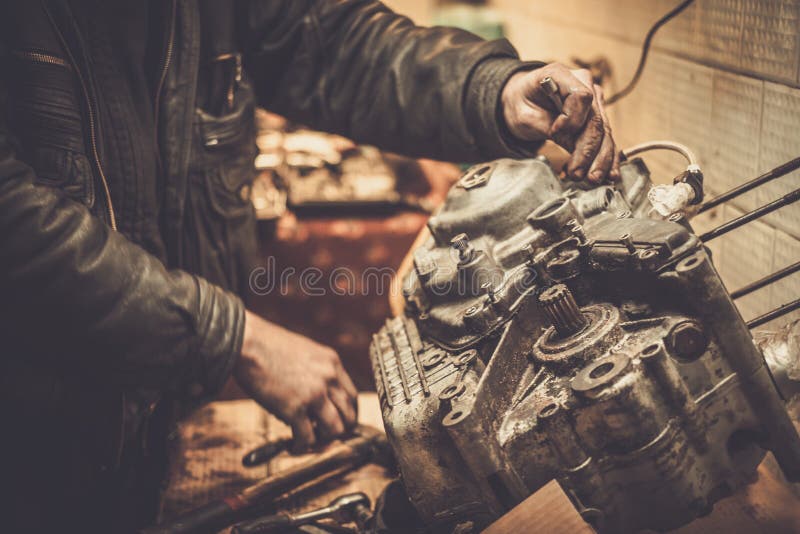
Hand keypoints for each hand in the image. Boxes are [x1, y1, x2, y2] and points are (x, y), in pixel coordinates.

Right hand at [235, 311, 357, 449]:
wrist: (247, 342)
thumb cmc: (267, 345)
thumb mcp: (304, 352)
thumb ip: (316, 372)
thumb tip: (316, 399)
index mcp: (332, 362)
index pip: (352, 396)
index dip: (347, 413)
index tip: (339, 421)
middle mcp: (328, 378)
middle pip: (349, 415)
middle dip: (340, 430)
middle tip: (326, 435)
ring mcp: (313, 394)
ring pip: (334, 430)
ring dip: (323, 440)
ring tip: (310, 441)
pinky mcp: (294, 408)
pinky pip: (308, 437)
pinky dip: (302, 446)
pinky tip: (294, 445)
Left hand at [501, 63, 619, 182]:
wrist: (521, 99)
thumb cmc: (520, 102)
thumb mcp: (524, 115)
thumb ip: (547, 126)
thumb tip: (572, 145)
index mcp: (561, 74)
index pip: (581, 96)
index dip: (571, 119)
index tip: (554, 133)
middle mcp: (583, 84)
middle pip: (595, 119)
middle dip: (588, 150)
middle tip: (578, 174)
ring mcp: (592, 100)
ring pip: (604, 131)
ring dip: (600, 158)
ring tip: (593, 178)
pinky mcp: (595, 116)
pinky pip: (605, 137)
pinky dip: (607, 157)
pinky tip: (610, 173)